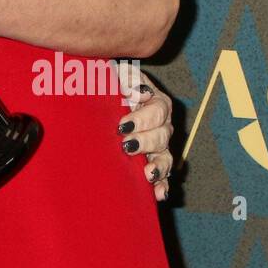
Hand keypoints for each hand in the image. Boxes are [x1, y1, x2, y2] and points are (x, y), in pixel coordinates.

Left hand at [113, 63, 174, 201]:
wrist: (101, 101)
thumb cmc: (111, 85)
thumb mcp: (117, 74)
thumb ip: (128, 77)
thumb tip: (139, 92)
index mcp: (155, 101)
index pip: (158, 109)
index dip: (143, 118)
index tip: (123, 125)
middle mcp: (161, 124)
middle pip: (162, 135)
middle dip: (145, 141)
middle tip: (126, 145)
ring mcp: (158, 145)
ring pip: (165, 157)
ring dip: (157, 166)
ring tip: (147, 173)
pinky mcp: (152, 162)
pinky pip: (163, 176)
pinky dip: (162, 185)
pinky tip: (159, 194)